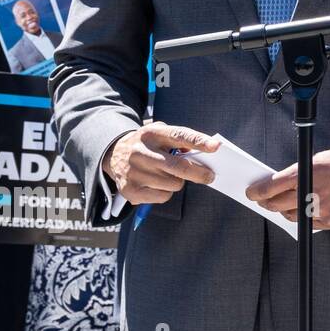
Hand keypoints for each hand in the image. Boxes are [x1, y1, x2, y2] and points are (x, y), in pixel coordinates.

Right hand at [102, 122, 218, 205]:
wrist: (113, 154)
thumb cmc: (148, 145)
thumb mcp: (160, 134)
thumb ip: (180, 141)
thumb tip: (204, 154)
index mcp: (151, 134)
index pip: (179, 136)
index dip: (199, 141)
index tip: (215, 147)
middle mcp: (140, 151)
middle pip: (178, 166)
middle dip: (200, 173)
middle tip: (210, 176)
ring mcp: (133, 172)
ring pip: (174, 184)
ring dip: (179, 182)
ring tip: (169, 176)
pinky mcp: (129, 189)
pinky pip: (163, 196)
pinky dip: (167, 193)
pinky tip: (158, 185)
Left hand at [246, 143, 329, 228]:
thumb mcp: (320, 159)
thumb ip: (299, 172)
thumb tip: (281, 183)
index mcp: (305, 174)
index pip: (270, 187)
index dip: (256, 191)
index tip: (252, 193)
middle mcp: (311, 194)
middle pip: (276, 204)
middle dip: (267, 202)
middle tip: (265, 199)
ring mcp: (322, 211)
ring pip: (292, 216)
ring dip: (287, 210)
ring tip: (290, 203)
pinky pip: (311, 224)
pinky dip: (308, 216)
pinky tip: (312, 208)